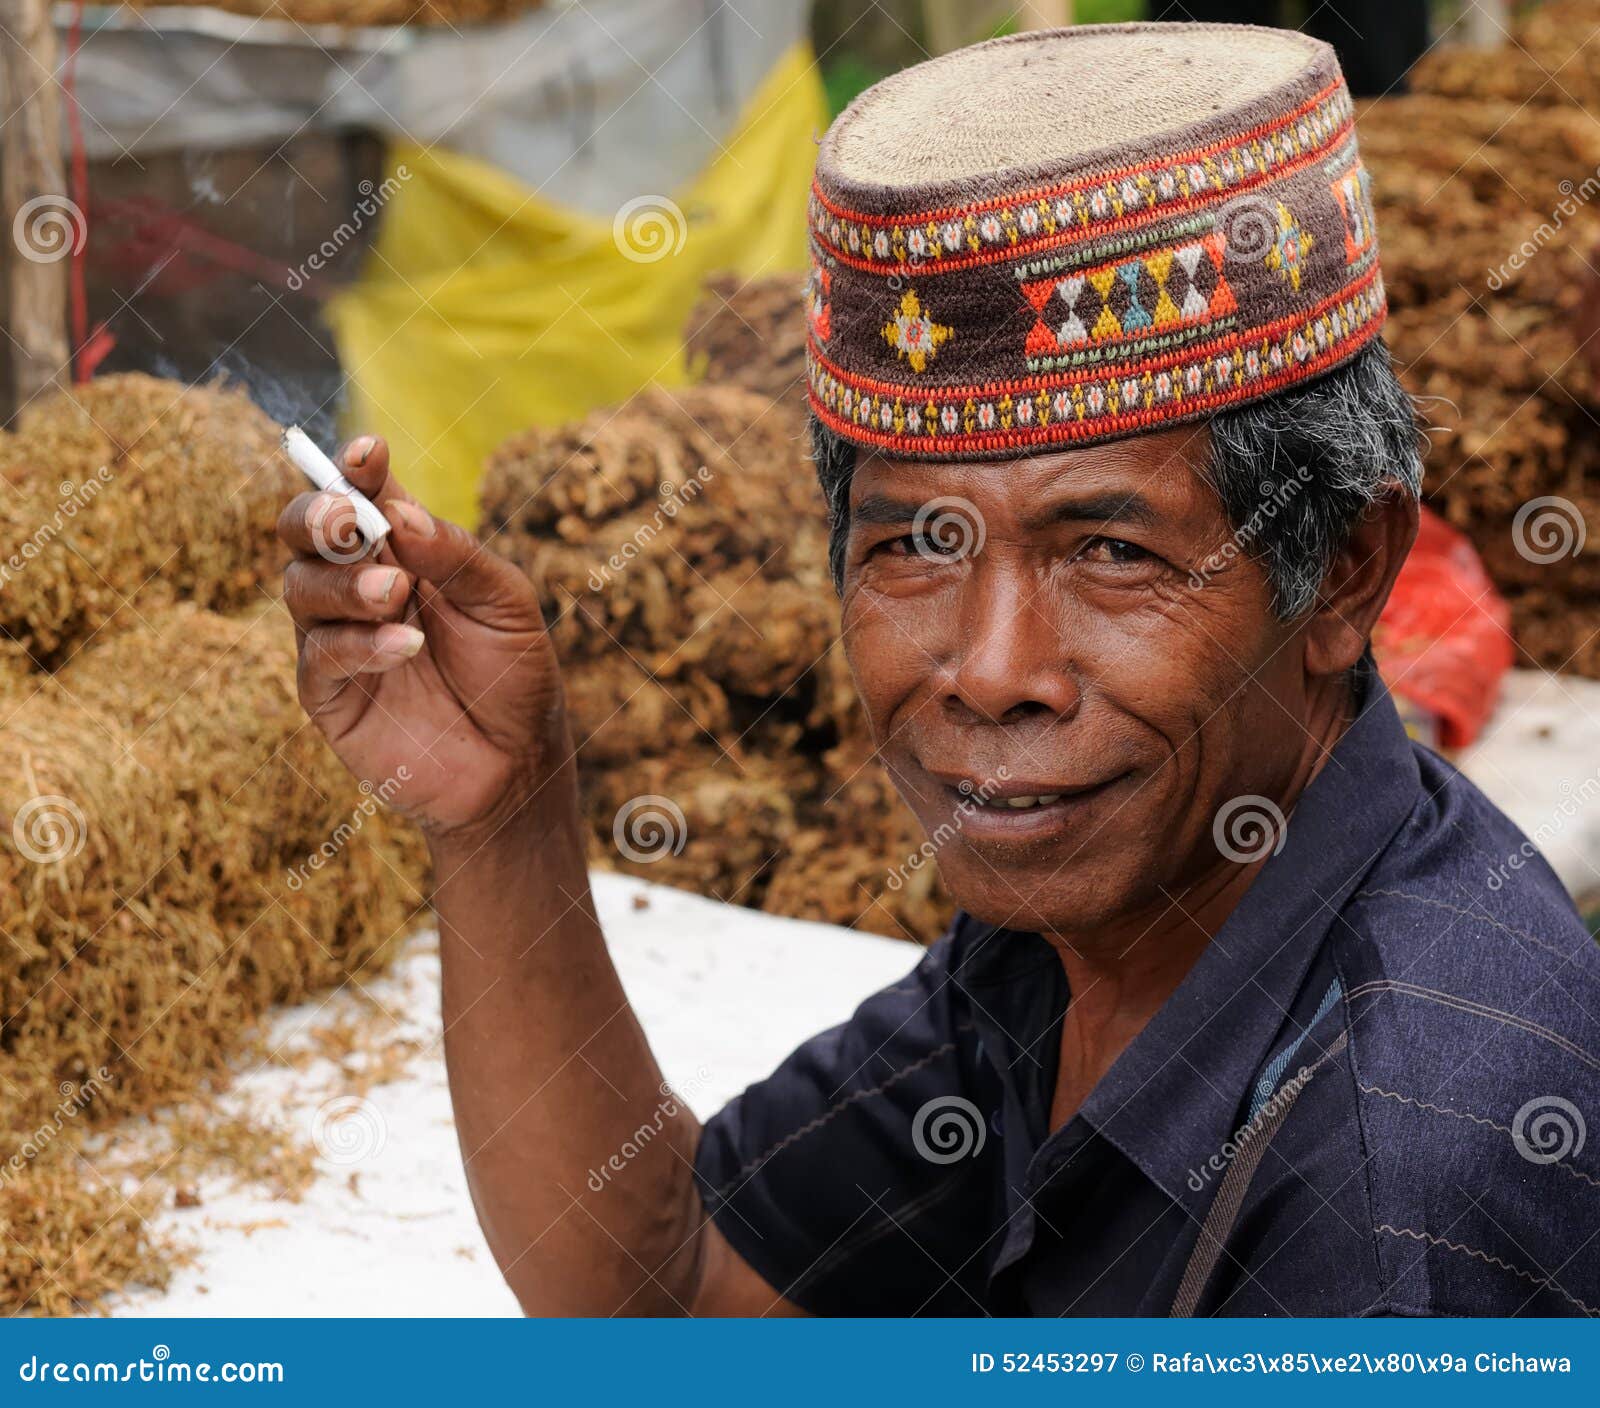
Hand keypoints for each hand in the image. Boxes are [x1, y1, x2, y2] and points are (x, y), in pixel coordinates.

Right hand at [277, 436, 573, 841]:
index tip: (369, 453)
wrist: (517, 765)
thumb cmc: (514, 676)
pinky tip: (405, 647)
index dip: (355, 467)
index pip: (363, 494)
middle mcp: (360, 586)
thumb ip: (457, 555)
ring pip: (300, 587)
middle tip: (352, 521)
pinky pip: (320, 656)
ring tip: (397, 592)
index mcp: (404, 551)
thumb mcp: (506, 604)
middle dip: (319, 515)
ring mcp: (339, 638)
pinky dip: (358, 644)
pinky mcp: (329, 695)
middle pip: (305, 532)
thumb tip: (398, 512)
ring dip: (344, 582)